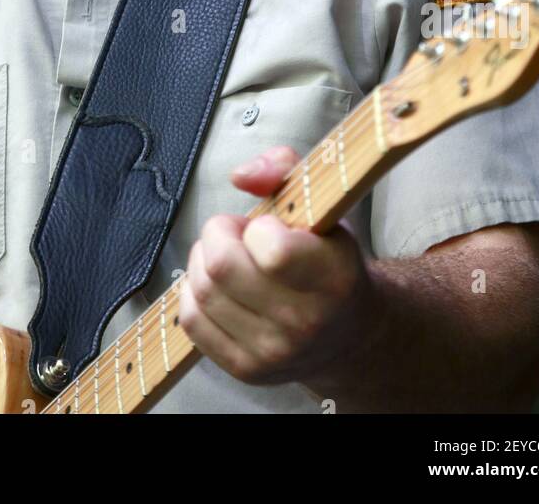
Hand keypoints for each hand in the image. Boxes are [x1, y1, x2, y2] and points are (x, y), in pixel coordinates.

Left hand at [177, 145, 374, 386]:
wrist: (347, 332)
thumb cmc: (328, 260)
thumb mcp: (320, 204)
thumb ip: (282, 169)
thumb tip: (240, 175)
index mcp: (332, 277)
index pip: (271, 250)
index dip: (258, 227)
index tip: (268, 226)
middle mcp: (305, 321)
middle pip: (222, 266)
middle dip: (218, 234)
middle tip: (237, 232)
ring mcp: (273, 351)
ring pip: (202, 290)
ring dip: (203, 261)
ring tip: (229, 257)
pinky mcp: (246, 369)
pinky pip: (191, 321)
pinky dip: (193, 293)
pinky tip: (219, 285)